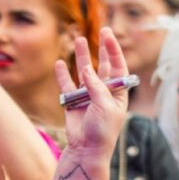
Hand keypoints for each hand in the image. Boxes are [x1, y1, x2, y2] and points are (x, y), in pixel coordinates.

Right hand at [54, 27, 130, 168]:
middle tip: (102, 30)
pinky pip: (67, 85)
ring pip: (84, 72)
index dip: (114, 50)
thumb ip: (96, 87)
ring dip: (82, 56)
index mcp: (118, 92)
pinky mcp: (73, 102)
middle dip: (102, 49)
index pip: (118, 67)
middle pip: (103, 65)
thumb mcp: (105, 106)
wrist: (87, 149)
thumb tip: (87, 70)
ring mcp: (88, 96)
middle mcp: (103, 91)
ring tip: (78, 40)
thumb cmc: (102, 130)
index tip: (108, 36)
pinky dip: (63, 75)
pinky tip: (61, 63)